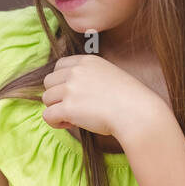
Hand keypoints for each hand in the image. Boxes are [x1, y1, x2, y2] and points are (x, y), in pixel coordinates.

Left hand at [41, 54, 165, 141]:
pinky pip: (47, 115)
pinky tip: (69, 124)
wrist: (138, 113)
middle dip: (57, 95)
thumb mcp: (110, 75)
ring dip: (56, 109)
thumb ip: (90, 77)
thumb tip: (72, 90)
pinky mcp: (68, 107)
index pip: (59, 65)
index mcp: (87, 61)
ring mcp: (70, 88)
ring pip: (46, 98)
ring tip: (72, 117)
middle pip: (48, 81)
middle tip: (72, 107)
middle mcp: (76, 71)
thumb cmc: (130, 99)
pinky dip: (55, 122)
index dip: (61, 81)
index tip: (73, 93)